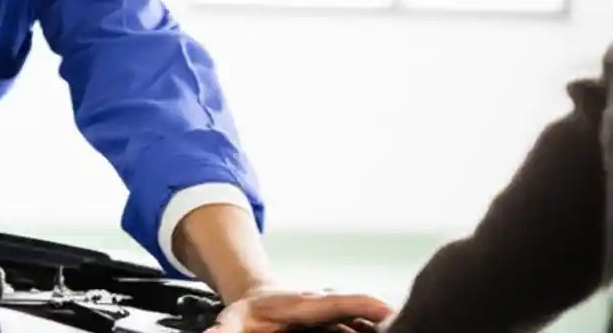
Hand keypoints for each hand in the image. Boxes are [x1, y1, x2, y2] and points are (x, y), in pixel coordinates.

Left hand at [206, 286, 394, 332]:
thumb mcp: (233, 319)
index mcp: (305, 303)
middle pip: (362, 312)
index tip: (387, 309)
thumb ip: (225, 331)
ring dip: (381, 329)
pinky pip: (360, 329)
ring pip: (366, 323)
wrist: (256, 298)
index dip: (365, 304)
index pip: (339, 301)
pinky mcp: (338, 325)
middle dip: (382, 319)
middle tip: (402, 328)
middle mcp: (326, 306)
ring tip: (401, 332)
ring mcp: (335, 316)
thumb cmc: (248, 311)